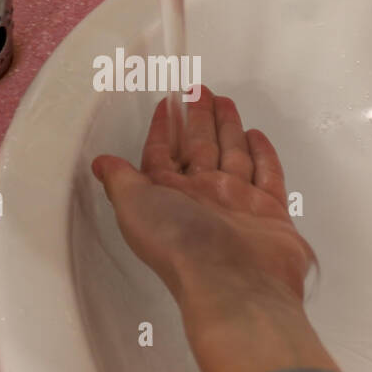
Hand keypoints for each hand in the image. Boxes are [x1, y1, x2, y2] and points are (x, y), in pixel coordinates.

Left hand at [92, 87, 337, 371]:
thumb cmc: (182, 246)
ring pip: (232, 154)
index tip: (166, 103)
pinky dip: (262, 154)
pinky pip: (267, 175)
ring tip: (225, 102)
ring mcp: (238, 204)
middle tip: (200, 89)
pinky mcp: (270, 212)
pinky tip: (256, 136)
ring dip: (227, 128)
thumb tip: (100, 164)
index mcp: (168, 196)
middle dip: (197, 118)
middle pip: (199, 147)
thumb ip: (121, 181)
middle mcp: (202, 198)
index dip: (163, 128)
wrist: (236, 283)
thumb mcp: (134, 206)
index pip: (162, 153)